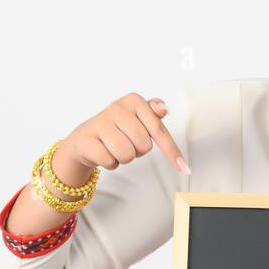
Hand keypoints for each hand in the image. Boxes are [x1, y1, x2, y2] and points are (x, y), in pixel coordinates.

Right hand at [60, 93, 189, 176]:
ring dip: (123, 158)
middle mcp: (116, 107)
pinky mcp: (86, 139)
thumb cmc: (117, 130)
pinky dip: (110, 163)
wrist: (84, 140)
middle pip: (144, 145)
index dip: (171, 151)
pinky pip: (110, 162)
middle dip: (138, 151)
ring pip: (127, 155)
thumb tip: (164, 109)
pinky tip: (102, 152)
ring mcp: (99, 122)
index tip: (184, 168)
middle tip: (126, 143)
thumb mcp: (139, 120)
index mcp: (134, 100)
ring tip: (114, 148)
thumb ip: (154, 116)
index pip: (158, 130)